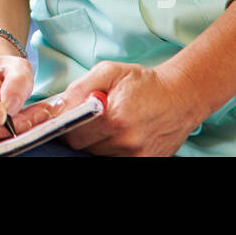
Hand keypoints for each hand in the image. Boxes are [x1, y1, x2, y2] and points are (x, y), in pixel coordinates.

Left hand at [48, 60, 204, 155]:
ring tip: (108, 125)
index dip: (65, 125)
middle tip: (90, 119)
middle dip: (80, 133)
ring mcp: (136, 155)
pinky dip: (111, 149)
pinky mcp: (145, 162)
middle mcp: (125, 140)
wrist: (181, 97)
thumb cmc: (144, 83)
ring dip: (96, 142)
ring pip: (97, 155)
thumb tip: (55, 107)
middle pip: (82, 147)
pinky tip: (119, 135)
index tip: (68, 118)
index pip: (71, 134)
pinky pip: (114, 160)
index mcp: (114, 116)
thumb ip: (79, 88)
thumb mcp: (109, 72)